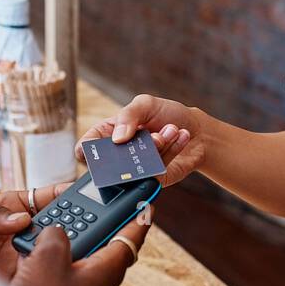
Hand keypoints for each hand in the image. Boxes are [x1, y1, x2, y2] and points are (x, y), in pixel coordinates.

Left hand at [0, 183, 72, 281]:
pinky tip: (53, 277)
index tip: (81, 193)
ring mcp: (12, 263)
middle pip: (51, 229)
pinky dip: (45, 280)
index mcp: (3, 213)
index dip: (60, 196)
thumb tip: (20, 219)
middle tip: (89, 225)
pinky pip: (32, 282)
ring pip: (47, 257)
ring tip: (75, 250)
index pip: (39, 201)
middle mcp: (12, 238)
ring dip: (62, 253)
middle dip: (71, 225)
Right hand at [10, 201, 152, 285]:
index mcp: (107, 271)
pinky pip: (69, 278)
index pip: (131, 239)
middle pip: (105, 247)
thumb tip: (54, 234)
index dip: (139, 219)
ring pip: (83, 263)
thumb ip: (56, 235)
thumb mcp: (47, 258)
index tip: (148, 205)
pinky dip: (57, 264)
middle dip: (95, 226)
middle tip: (88, 208)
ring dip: (70, 245)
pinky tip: (36, 260)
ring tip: (49, 232)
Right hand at [75, 94, 204, 187]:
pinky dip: (170, 150)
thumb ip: (128, 115)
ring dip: (158, 145)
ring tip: (171, 129)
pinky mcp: (153, 180)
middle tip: (153, 134)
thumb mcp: (145, 104)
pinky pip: (156, 170)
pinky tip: (180, 135)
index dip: (87, 150)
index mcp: (108, 134)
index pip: (86, 148)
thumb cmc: (167, 115)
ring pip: (136, 166)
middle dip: (133, 145)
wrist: (197, 131)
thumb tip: (116, 138)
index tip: (103, 144)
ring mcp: (135, 170)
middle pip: (110, 161)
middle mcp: (119, 155)